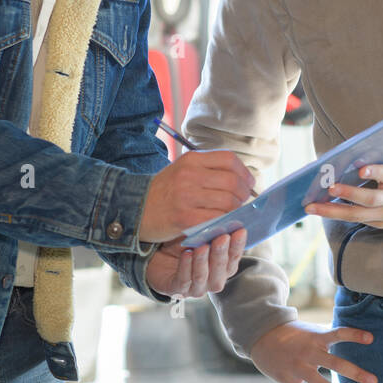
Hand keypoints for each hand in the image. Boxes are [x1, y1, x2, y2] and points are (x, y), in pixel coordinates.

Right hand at [139, 150, 255, 242]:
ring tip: (232, 213)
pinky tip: (223, 223)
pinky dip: (225, 221)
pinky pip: (217, 219)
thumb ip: (209, 170)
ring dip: (236, 210)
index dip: (244, 173)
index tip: (248, 183)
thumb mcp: (183, 170)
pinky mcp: (185, 218)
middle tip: (242, 201)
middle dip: (244, 194)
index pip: (229, 159)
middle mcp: (189, 175)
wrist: (134, 210)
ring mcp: (187, 196)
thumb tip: (243, 178)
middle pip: (233, 182)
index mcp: (191, 159)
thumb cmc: (165, 191)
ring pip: (228, 202)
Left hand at [146, 227, 246, 297]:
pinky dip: (185, 266)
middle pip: (222, 270)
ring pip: (203, 277)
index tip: (240, 231)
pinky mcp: (177, 290)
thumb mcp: (200, 234)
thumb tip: (231, 212)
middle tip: (222, 237)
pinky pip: (183, 280)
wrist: (156, 255)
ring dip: (203, 261)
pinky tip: (186, 253)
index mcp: (223, 267)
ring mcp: (196, 287)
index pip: (234, 258)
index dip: (238, 245)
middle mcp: (212, 280)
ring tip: (202, 246)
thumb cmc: (182, 244)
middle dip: (222, 253)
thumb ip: (214, 229)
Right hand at [249, 320, 377, 382]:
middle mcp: (308, 352)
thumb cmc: (293, 334)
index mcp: (316, 337)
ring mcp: (297, 367)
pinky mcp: (287, 379)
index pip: (339, 333)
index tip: (371, 338)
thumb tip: (356, 335)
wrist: (261, 337)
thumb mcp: (311, 330)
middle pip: (335, 364)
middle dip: (356, 374)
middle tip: (375, 382)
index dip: (355, 335)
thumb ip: (330, 335)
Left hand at [303, 162, 382, 228]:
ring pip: (360, 215)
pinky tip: (324, 210)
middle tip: (329, 188)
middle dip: (348, 194)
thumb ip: (380, 164)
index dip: (376, 172)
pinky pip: (359, 220)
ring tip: (314, 206)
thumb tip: (349, 160)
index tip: (361, 170)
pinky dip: (340, 215)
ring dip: (334, 211)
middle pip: (371, 199)